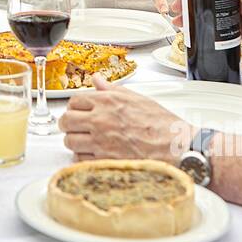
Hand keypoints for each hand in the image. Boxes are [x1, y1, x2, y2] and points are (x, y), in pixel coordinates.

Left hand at [59, 74, 195, 161]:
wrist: (175, 146)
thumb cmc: (160, 124)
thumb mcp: (135, 98)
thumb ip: (111, 89)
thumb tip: (97, 80)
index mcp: (107, 102)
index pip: (74, 101)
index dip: (74, 107)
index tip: (77, 111)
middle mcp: (100, 121)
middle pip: (66, 121)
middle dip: (68, 124)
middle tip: (74, 127)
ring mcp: (101, 142)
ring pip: (70, 142)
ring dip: (74, 142)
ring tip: (84, 142)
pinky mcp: (105, 161)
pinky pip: (80, 160)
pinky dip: (82, 158)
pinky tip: (91, 155)